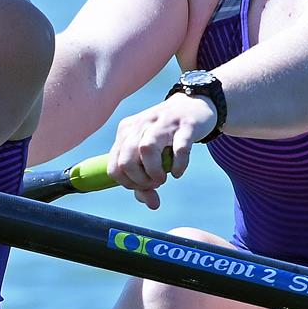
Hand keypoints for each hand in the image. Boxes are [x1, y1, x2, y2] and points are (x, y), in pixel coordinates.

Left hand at [109, 95, 215, 209]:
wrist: (194, 104)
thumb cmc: (168, 135)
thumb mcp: (150, 153)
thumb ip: (146, 181)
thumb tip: (152, 204)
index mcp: (126, 131)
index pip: (114, 166)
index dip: (127, 183)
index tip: (143, 186)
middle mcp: (141, 124)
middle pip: (126, 159)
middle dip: (139, 180)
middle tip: (154, 183)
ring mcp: (162, 123)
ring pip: (146, 149)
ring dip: (154, 172)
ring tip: (163, 178)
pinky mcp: (185, 125)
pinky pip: (179, 148)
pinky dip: (178, 164)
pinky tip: (178, 171)